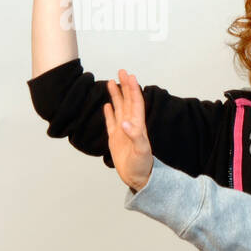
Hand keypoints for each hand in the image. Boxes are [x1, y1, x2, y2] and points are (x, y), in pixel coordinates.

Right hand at [102, 70, 153, 190]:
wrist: (138, 178)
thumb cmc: (143, 166)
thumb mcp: (141, 151)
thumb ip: (135, 136)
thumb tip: (125, 123)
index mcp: (138, 125)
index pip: (136, 103)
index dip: (133, 89)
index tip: (130, 76)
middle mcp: (131, 125)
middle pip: (128, 101)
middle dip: (125, 86)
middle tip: (121, 71)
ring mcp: (123, 131)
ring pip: (119, 108)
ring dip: (116, 96)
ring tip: (112, 82)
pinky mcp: (115, 139)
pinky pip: (111, 122)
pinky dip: (110, 113)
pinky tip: (108, 105)